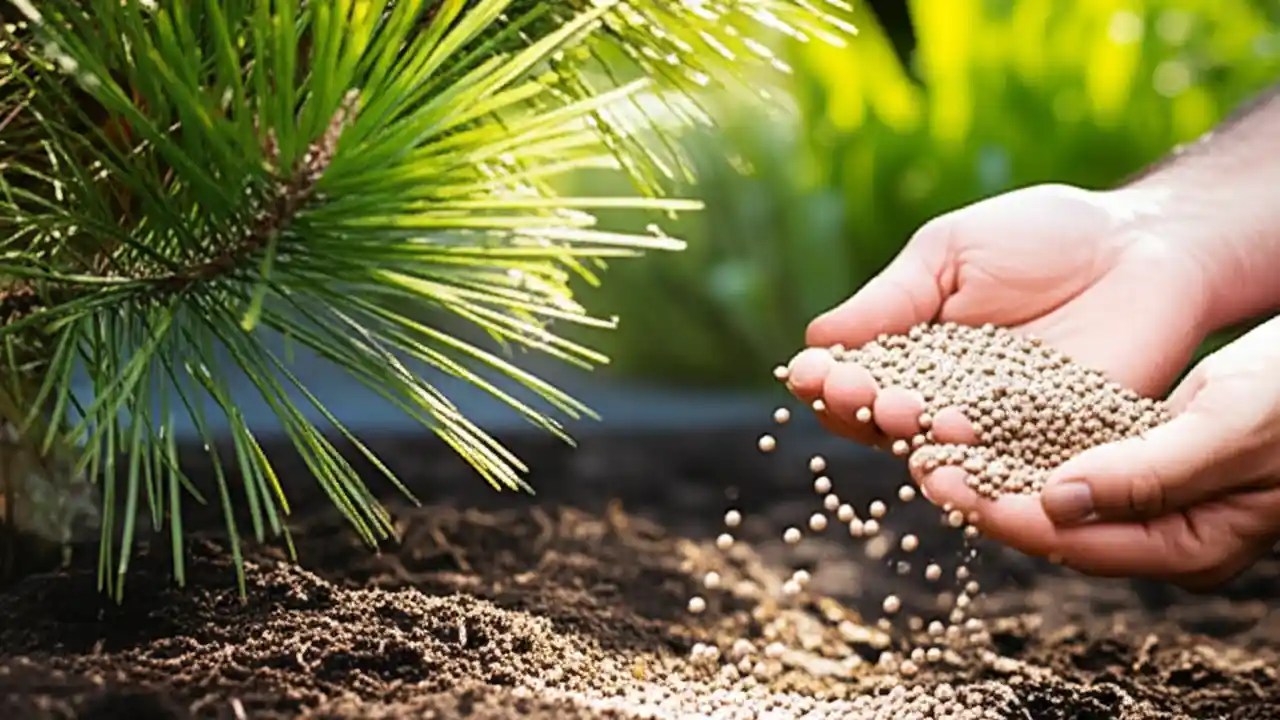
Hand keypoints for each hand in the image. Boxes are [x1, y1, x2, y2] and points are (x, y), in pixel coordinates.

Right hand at [785, 182, 1214, 450]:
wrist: (1144, 248)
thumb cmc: (1042, 237)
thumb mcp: (951, 252)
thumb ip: (892, 298)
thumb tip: (816, 339)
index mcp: (909, 353)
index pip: (853, 378)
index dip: (828, 382)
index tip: (813, 374)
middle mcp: (942, 400)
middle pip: (884, 424)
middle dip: (864, 410)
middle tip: (866, 392)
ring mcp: (995, 430)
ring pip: (940, 453)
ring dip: (915, 441)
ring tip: (910, 417)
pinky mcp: (1052, 449)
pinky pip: (1008, 473)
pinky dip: (980, 471)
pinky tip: (961, 455)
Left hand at [920, 316, 1279, 589]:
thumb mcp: (1230, 427)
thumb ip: (1151, 473)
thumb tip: (1060, 503)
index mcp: (1188, 548)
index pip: (1075, 542)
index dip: (1001, 512)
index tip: (939, 481)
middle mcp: (1161, 534)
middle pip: (1052, 525)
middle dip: (981, 494)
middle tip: (916, 461)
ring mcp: (1152, 501)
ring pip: (1052, 493)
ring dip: (993, 467)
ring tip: (930, 439)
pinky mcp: (1140, 461)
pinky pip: (1067, 460)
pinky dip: (1021, 442)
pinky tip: (977, 417)